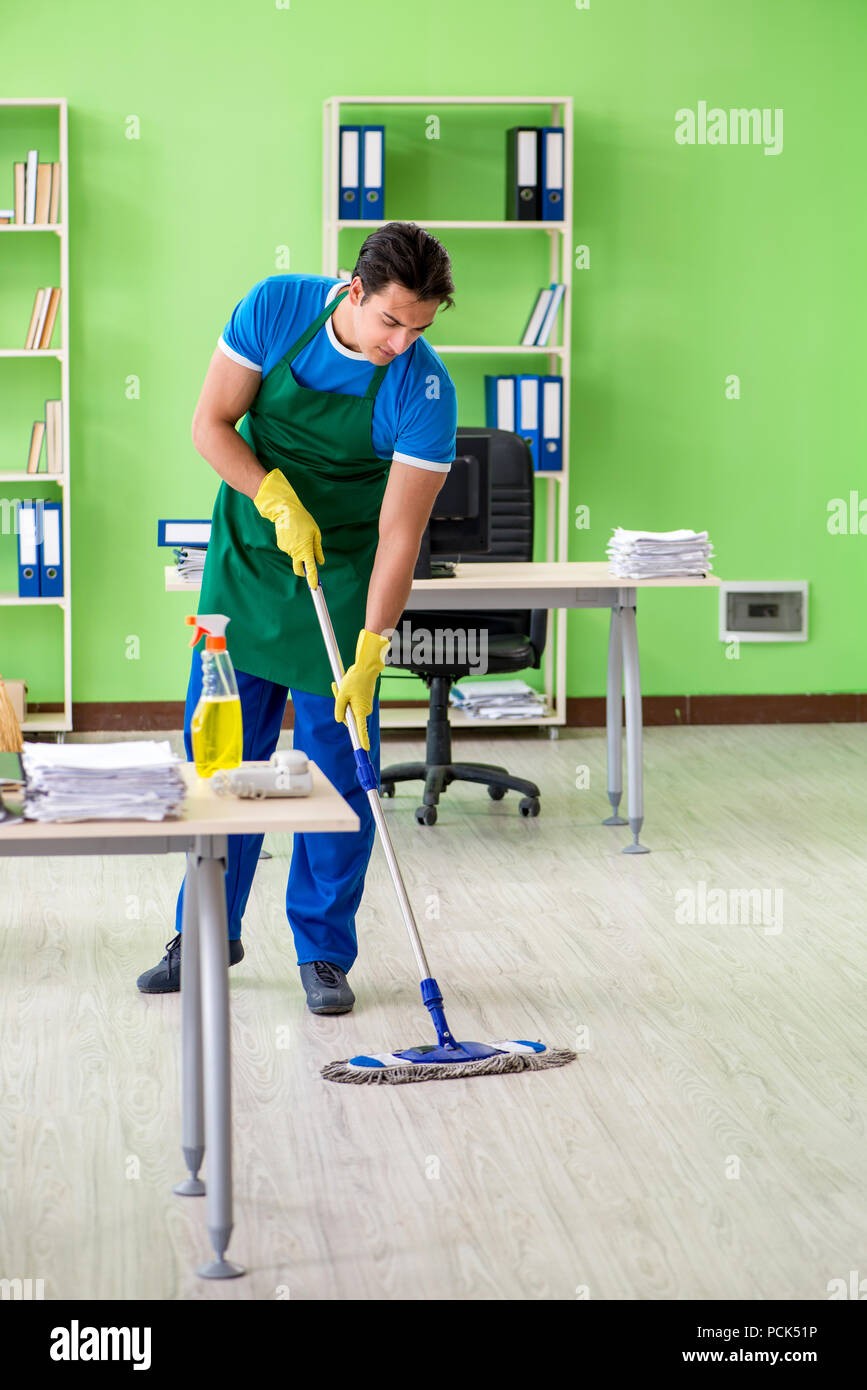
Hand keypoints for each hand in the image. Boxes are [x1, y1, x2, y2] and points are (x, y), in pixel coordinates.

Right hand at [253, 469, 323, 588]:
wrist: (285, 511)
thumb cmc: (303, 520)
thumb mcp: (316, 533)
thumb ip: (318, 549)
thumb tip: (320, 562)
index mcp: (306, 549)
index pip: (310, 568)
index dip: (312, 579)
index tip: (314, 587)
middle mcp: (295, 551)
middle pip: (299, 568)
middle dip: (303, 570)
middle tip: (308, 563)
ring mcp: (286, 549)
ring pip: (295, 556)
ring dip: (299, 551)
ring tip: (300, 536)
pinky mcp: (281, 546)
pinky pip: (290, 550)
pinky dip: (293, 546)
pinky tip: (293, 534)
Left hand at [332, 629, 390, 751]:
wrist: (365, 669)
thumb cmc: (355, 680)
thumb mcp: (342, 694)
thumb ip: (339, 709)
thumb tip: (338, 719)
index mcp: (360, 711)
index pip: (361, 729)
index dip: (362, 740)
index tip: (364, 749)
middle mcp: (364, 711)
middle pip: (348, 718)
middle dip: (340, 708)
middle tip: (337, 690)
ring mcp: (364, 707)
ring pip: (348, 710)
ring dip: (342, 701)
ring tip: (340, 687)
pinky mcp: (362, 703)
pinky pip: (350, 705)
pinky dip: (345, 699)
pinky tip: (342, 687)